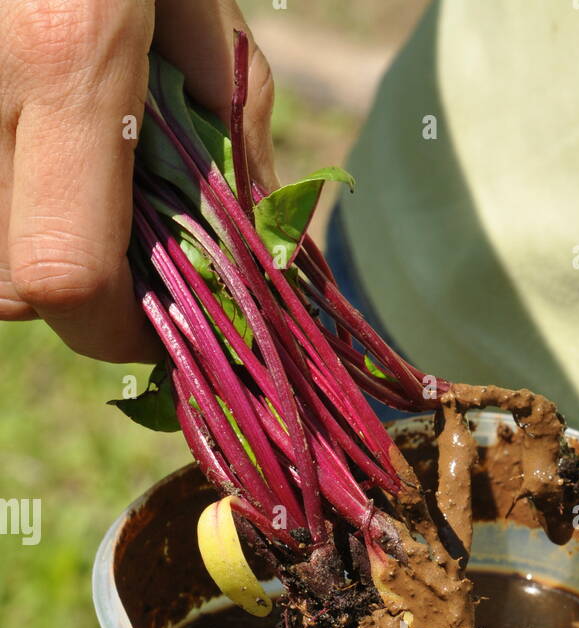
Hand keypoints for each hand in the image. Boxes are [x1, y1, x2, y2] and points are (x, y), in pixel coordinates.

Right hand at [0, 0, 276, 361]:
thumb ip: (230, 128)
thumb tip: (260, 246)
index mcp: (65, 56)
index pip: (65, 273)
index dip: (117, 327)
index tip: (161, 321)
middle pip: (10, 280)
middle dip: (79, 290)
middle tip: (125, 243)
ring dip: (33, 242)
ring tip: (76, 170)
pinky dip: (6, 193)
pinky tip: (38, 137)